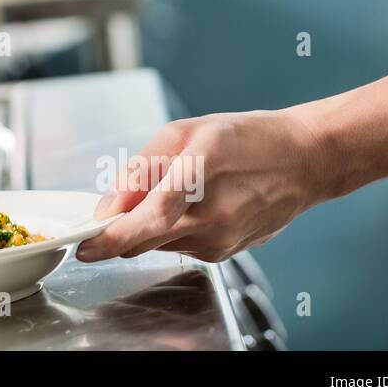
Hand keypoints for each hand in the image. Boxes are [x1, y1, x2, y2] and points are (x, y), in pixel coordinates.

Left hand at [77, 109, 328, 262]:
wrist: (304, 161)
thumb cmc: (245, 139)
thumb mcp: (184, 133)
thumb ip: (139, 169)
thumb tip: (106, 208)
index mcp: (200, 173)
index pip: (149, 217)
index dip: (112, 237)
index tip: (83, 246)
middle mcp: (213, 215)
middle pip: (146, 239)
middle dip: (117, 234)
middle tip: (104, 219)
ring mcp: (222, 240)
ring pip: (159, 244)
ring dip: (146, 227)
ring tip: (169, 193)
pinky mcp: (226, 253)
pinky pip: (180, 246)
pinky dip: (170, 230)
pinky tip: (189, 206)